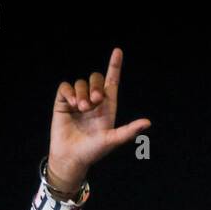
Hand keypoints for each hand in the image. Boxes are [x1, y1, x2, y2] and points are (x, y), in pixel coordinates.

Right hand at [47, 48, 151, 196]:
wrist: (71, 158)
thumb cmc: (93, 152)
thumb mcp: (112, 140)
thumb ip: (129, 131)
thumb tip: (148, 123)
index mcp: (107, 106)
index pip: (112, 81)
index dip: (114, 66)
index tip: (118, 51)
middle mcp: (93, 101)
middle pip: (96, 78)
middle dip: (96, 85)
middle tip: (95, 101)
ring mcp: (78, 101)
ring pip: (81, 82)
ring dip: (82, 93)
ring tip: (82, 108)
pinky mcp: (63, 103)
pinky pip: (65, 87)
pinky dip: (69, 92)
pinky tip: (72, 104)